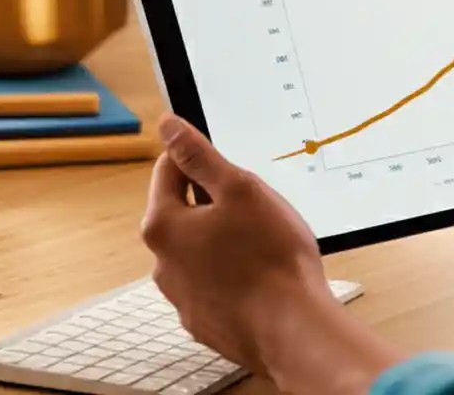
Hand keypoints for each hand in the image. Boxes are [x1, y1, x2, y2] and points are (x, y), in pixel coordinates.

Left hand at [142, 115, 402, 394]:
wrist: (292, 328)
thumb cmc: (270, 259)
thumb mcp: (241, 190)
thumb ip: (200, 156)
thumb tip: (167, 126)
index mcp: (164, 225)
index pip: (168, 171)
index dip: (197, 157)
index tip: (225, 161)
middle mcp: (162, 263)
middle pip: (184, 214)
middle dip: (216, 204)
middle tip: (257, 207)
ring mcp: (182, 296)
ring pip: (200, 251)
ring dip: (224, 242)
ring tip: (265, 246)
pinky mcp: (204, 320)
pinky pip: (215, 284)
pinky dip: (233, 276)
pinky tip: (263, 277)